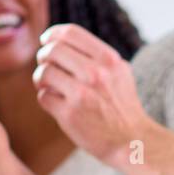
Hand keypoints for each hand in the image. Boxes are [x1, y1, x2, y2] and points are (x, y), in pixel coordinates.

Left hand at [33, 24, 150, 166]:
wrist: (132, 141)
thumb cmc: (123, 106)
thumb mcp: (120, 72)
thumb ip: (97, 55)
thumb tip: (61, 40)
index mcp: (109, 60)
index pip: (70, 33)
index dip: (52, 34)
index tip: (47, 42)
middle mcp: (95, 74)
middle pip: (52, 50)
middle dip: (43, 57)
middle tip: (46, 65)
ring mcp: (81, 95)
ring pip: (44, 72)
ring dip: (41, 79)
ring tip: (49, 85)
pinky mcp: (69, 114)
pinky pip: (44, 96)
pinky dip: (47, 98)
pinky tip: (57, 103)